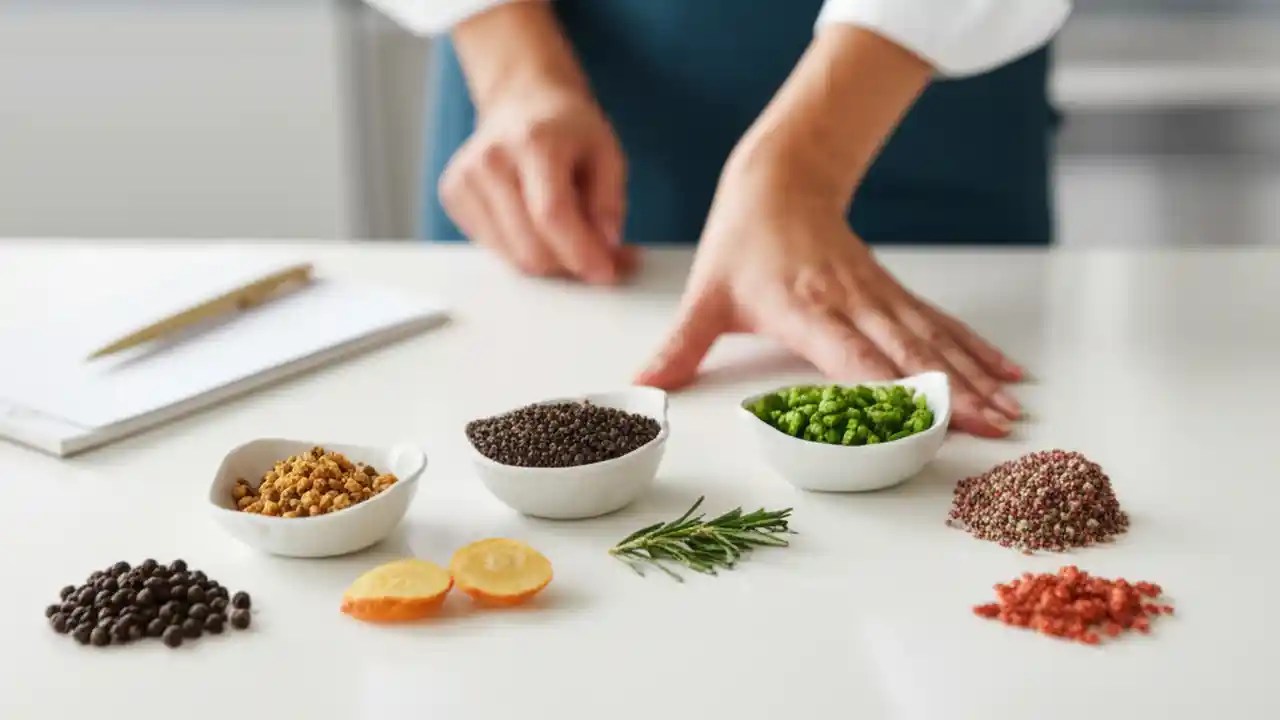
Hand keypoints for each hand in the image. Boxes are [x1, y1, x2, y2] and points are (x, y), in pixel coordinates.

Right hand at [441, 3, 631, 283]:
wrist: (520, 100)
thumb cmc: (566, 128)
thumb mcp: (607, 153)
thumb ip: (610, 203)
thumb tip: (606, 249)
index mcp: (533, 142)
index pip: (552, 215)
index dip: (582, 253)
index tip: (606, 271)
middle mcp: (491, 160)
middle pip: (530, 248)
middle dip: (569, 263)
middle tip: (594, 252)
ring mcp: (465, 180)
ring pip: (513, 258)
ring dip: (548, 259)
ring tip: (565, 231)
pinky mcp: (452, 197)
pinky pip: (495, 250)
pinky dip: (522, 248)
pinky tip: (532, 220)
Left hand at [635, 151, 1023, 436]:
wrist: (780, 178)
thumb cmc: (741, 240)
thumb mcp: (705, 294)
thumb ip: (681, 345)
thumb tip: (645, 386)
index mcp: (804, 308)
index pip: (855, 358)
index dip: (895, 392)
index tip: (931, 420)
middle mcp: (850, 303)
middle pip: (910, 354)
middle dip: (955, 393)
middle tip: (996, 429)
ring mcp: (878, 296)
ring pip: (934, 340)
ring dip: (976, 377)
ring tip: (1013, 412)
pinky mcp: (892, 291)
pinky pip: (940, 323)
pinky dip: (975, 348)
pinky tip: (1008, 371)